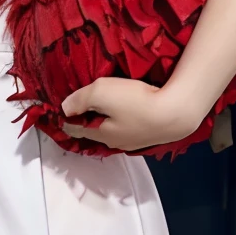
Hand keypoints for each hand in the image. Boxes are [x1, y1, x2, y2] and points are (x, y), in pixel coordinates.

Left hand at [60, 77, 196, 152]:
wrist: (176, 113)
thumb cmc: (135, 102)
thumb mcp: (101, 92)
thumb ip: (80, 99)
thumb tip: (65, 108)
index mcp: (100, 133)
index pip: (75, 129)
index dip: (65, 120)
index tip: (60, 113)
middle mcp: (115, 142)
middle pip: (94, 131)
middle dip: (86, 121)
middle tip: (81, 108)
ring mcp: (134, 142)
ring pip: (112, 132)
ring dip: (105, 121)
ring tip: (103, 109)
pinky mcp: (149, 135)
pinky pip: (128, 129)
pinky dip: (122, 121)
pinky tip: (126, 113)